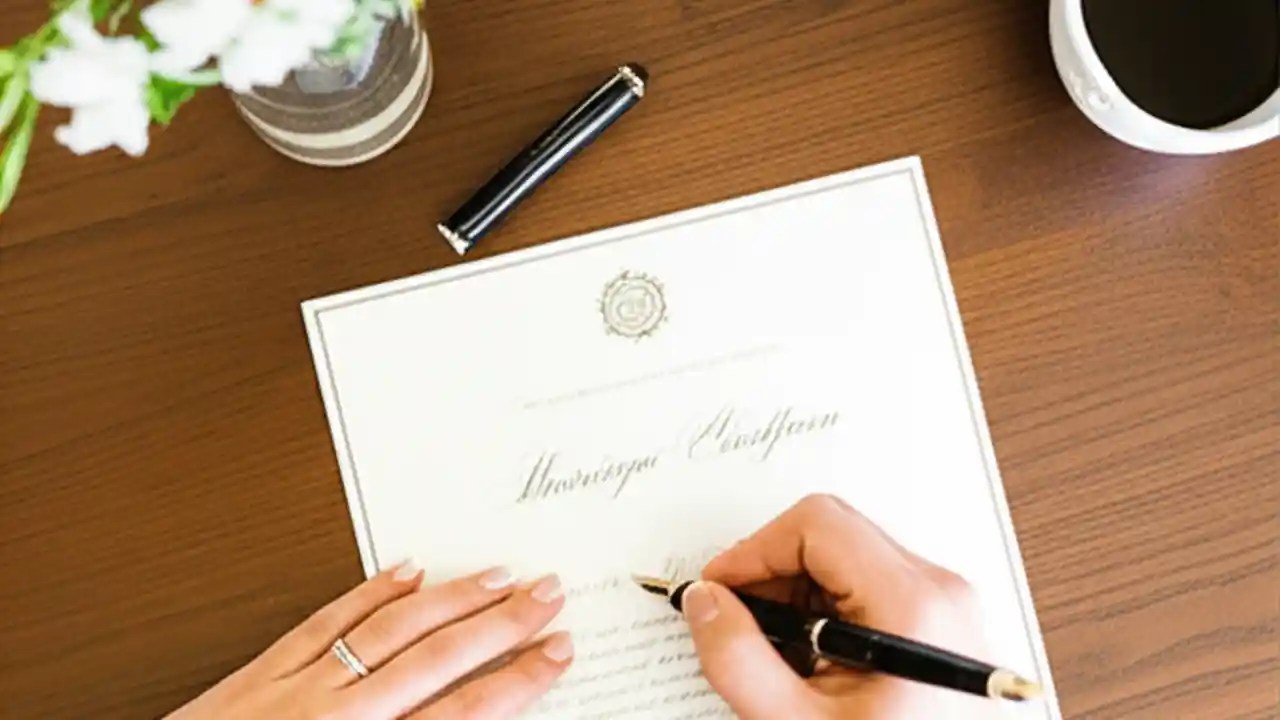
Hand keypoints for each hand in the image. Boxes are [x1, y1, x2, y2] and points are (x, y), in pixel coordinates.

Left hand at [168, 563, 571, 719]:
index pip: (464, 713)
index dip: (520, 679)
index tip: (557, 652)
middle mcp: (338, 718)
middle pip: (439, 658)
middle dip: (502, 623)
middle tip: (546, 594)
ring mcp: (297, 689)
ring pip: (389, 629)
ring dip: (450, 599)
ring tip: (495, 575)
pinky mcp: (260, 674)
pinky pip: (325, 620)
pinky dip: (369, 592)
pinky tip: (405, 571)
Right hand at [684, 494, 992, 719]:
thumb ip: (739, 661)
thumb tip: (706, 604)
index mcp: (912, 605)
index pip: (817, 525)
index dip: (754, 550)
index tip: (720, 587)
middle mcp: (937, 592)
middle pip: (831, 534)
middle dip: (770, 573)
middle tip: (736, 619)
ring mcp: (941, 605)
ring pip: (845, 558)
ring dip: (793, 595)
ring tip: (777, 655)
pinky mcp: (935, 622)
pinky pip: (866, 587)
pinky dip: (822, 612)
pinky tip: (809, 662)